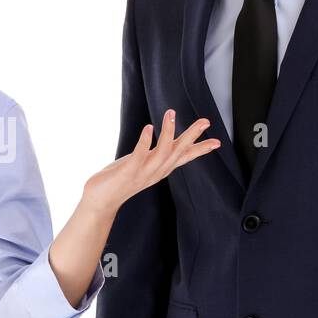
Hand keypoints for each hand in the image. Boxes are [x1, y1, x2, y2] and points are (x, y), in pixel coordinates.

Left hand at [82, 111, 218, 214]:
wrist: (100, 202)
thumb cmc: (118, 181)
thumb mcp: (142, 166)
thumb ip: (154, 155)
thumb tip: (166, 143)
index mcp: (160, 169)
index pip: (184, 158)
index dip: (200, 149)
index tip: (217, 142)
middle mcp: (155, 172)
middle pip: (178, 152)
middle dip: (192, 137)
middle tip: (205, 121)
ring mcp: (142, 173)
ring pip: (162, 152)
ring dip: (168, 132)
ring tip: (171, 114)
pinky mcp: (127, 172)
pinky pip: (139, 156)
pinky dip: (145, 142)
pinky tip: (148, 128)